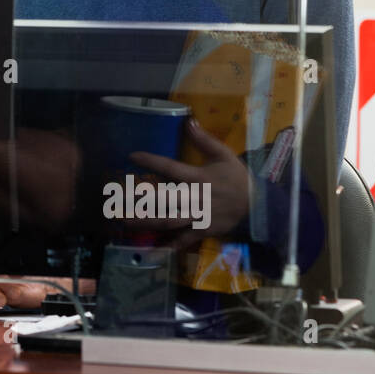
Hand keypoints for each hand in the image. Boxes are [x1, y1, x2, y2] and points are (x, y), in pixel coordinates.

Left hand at [128, 118, 250, 249]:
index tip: (132, 156)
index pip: (171, 168)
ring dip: (146, 221)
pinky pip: (183, 240)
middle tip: (117, 197)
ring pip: (168, 220)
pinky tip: (151, 253)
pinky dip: (168, 247)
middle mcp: (195, 198)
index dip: (151, 161)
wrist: (258, 206)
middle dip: (140, 199)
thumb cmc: (237, 178)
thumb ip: (204, 139)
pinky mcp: (202, 231)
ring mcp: (197, 217)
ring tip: (124, 220)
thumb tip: (188, 120)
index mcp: (199, 178)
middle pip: (164, 199)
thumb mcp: (225, 155)